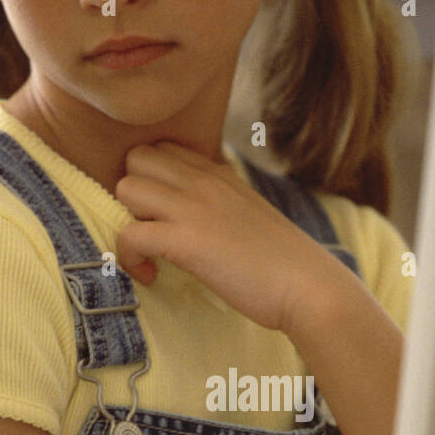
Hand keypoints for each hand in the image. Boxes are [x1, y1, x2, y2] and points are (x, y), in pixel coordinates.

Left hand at [114, 142, 324, 332]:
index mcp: (220, 174)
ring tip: (150, 253)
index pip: (164, 148)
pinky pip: (129, 235)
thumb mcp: (251, 214)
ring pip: (126, 189)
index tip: (164, 214)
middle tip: (151, 229)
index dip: (153, 180)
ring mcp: (193, 208)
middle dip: (134, 196)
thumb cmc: (285, 262)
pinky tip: (151, 276)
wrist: (308, 286)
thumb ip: (223, 203)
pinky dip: (130, 260)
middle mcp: (203, 182)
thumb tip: (202, 218)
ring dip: (129, 222)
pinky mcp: (186, 241)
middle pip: (136, 159)